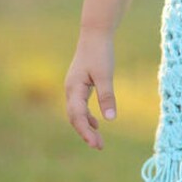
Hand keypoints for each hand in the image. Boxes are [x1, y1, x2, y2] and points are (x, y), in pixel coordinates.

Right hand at [65, 30, 115, 149]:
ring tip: (98, 142)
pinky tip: (97, 123)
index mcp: (74, 88)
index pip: (77, 116)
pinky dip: (87, 117)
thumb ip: (107, 96)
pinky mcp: (79, 86)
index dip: (85, 131)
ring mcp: (73, 88)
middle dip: (86, 133)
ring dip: (86, 127)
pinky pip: (80, 106)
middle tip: (99, 147)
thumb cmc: (100, 53)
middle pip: (75, 118)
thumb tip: (110, 119)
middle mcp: (70, 90)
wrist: (95, 35)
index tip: (96, 144)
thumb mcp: (105, 75)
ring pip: (76, 113)